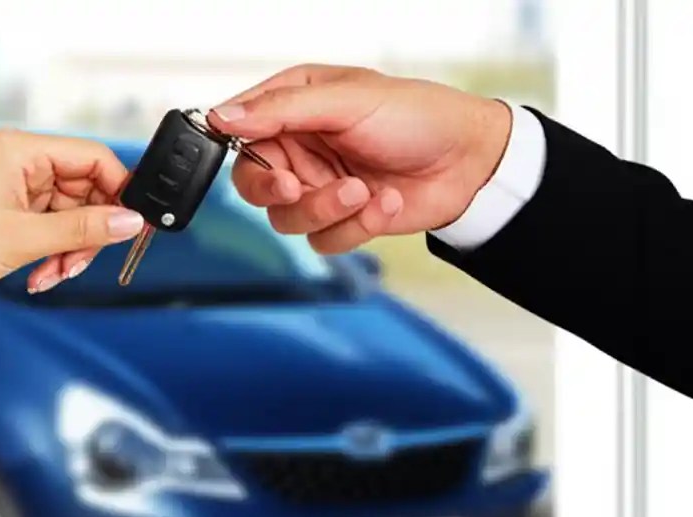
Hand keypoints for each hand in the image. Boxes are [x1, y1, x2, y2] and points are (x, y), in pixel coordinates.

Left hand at [0, 128, 143, 302]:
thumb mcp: (24, 239)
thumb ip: (84, 228)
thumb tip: (128, 221)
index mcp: (20, 150)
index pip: (93, 158)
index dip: (118, 192)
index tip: (130, 226)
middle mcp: (18, 160)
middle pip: (85, 190)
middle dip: (87, 232)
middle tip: (77, 264)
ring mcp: (11, 184)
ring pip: (69, 213)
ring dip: (68, 249)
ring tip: (51, 275)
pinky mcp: (5, 207)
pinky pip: (48, 226)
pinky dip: (50, 252)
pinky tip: (39, 275)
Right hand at [207, 64, 511, 252]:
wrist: (470, 162)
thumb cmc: (416, 115)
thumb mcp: (346, 101)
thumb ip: (280, 110)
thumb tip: (222, 117)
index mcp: (293, 106)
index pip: (239, 133)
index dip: (241, 152)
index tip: (263, 164)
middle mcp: (300, 147)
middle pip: (254, 185)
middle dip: (279, 191)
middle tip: (299, 186)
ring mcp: (319, 186)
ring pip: (288, 219)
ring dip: (326, 209)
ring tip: (362, 190)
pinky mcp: (342, 220)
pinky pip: (324, 240)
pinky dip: (356, 226)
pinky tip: (386, 201)